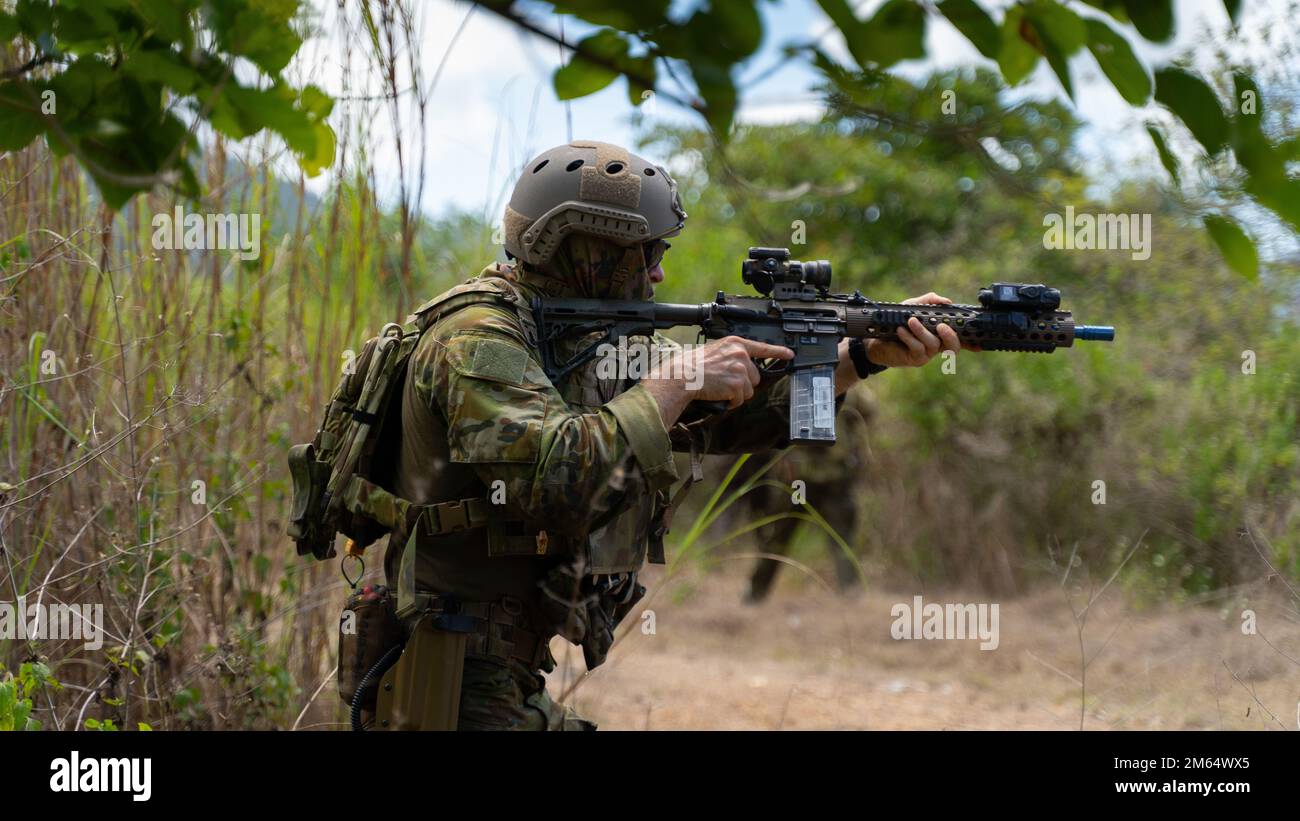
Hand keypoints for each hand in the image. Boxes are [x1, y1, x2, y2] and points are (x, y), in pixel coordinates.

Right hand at [678, 335, 793, 409]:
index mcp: (735, 343)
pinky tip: (720, 395)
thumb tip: (744, 367)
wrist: (683, 375)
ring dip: (737, 394)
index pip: (763, 347)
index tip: (790, 354)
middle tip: (725, 382)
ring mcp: (740, 369)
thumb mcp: (716, 350)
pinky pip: (741, 399)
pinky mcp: (737, 385)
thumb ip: (733, 355)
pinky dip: (731, 402)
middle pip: (754, 376)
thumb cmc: (694, 365)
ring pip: (749, 389)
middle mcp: (741, 355)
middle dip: (743, 383)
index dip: (778, 351)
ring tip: (720, 388)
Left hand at [864, 291, 979, 367]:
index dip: (972, 341)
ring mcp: (927, 354)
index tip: (981, 342)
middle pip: (954, 346)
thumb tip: (946, 301)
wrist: (874, 338)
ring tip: (910, 321)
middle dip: (951, 335)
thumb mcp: (912, 307)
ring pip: (933, 345)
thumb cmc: (896, 322)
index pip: (960, 337)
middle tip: (942, 325)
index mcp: (940, 333)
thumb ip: (928, 301)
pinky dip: (910, 338)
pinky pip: (917, 348)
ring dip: (922, 331)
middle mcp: (937, 345)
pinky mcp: (915, 359)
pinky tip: (901, 331)